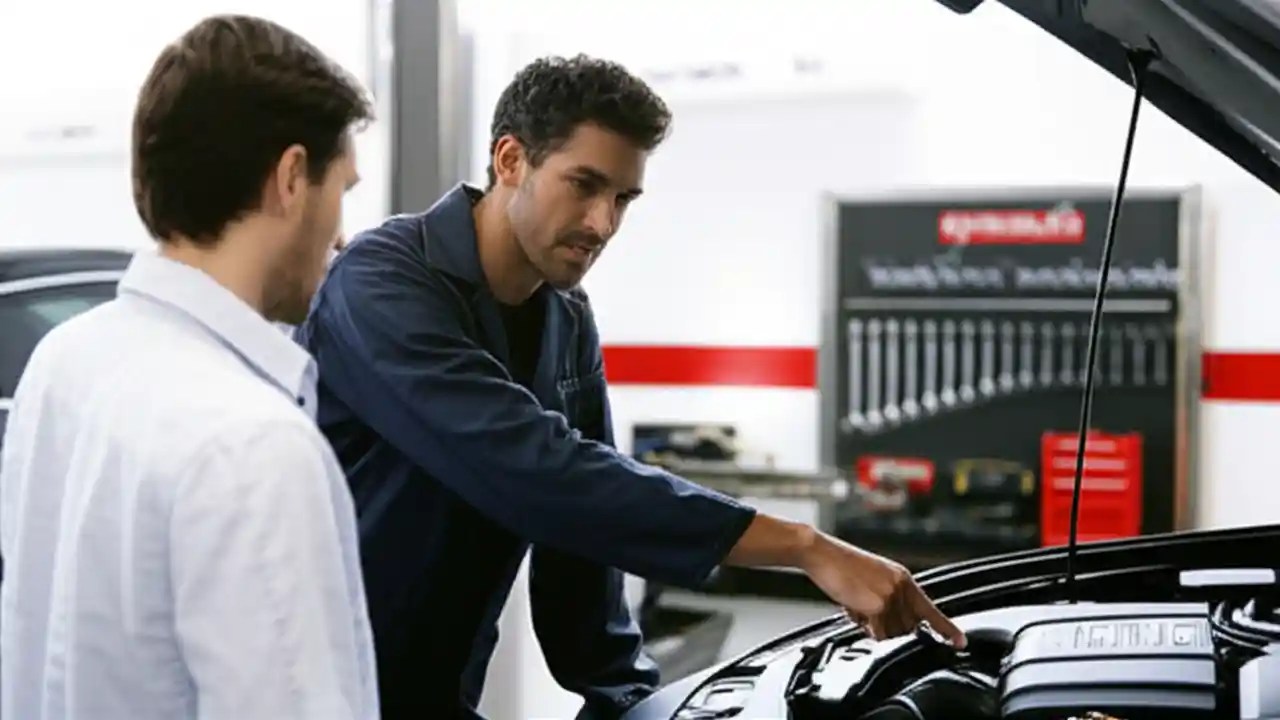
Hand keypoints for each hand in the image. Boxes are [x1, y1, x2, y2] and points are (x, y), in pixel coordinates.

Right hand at [799, 533, 965, 647]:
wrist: (822, 553)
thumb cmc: (839, 566)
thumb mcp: (871, 581)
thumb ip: (886, 602)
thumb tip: (886, 629)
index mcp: (903, 578)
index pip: (930, 609)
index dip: (947, 628)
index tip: (961, 642)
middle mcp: (902, 586)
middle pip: (907, 628)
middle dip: (889, 628)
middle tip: (865, 612)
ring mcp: (892, 596)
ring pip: (892, 633)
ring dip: (875, 629)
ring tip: (855, 605)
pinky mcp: (878, 605)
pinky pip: (877, 633)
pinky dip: (865, 629)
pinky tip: (852, 607)